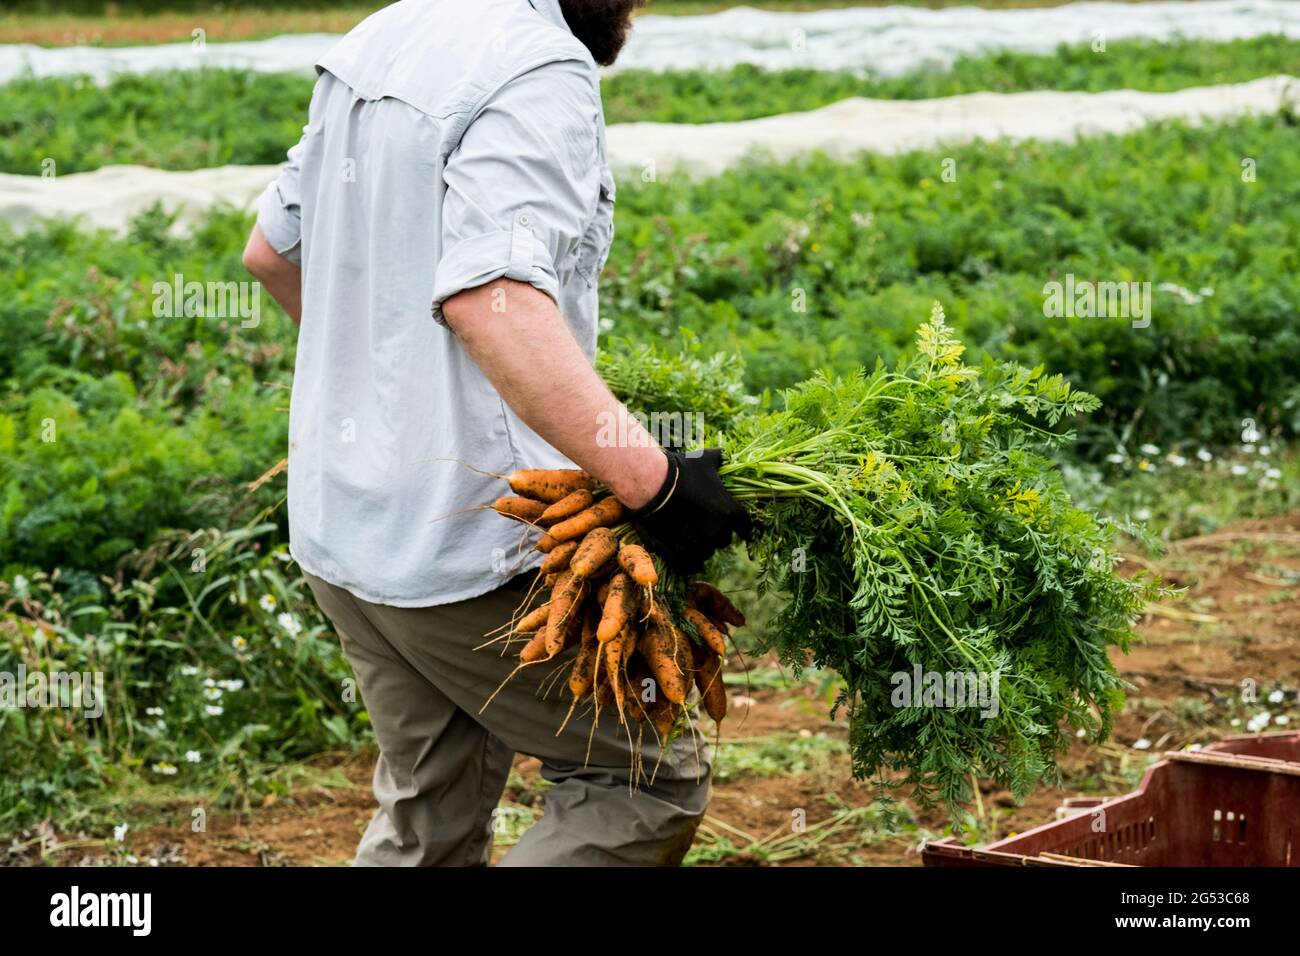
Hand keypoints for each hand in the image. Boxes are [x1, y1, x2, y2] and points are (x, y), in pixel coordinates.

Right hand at [628, 449, 749, 574]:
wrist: (653, 484)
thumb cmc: (680, 469)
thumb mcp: (703, 459)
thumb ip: (718, 459)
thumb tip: (723, 455)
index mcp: (727, 511)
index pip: (745, 525)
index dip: (742, 527)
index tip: (741, 530)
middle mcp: (716, 531)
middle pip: (724, 540)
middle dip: (717, 534)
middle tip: (704, 526)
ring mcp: (698, 545)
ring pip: (706, 553)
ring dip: (701, 547)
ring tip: (689, 537)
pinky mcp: (679, 553)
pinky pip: (690, 565)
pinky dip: (688, 562)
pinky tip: (683, 555)